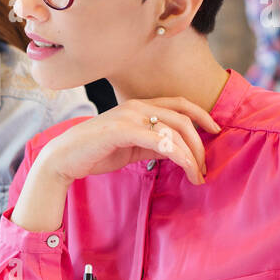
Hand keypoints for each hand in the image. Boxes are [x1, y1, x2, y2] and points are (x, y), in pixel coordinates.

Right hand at [41, 97, 221, 187]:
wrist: (63, 159)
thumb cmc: (95, 153)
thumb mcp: (131, 148)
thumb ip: (154, 145)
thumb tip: (178, 152)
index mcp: (139, 106)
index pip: (179, 104)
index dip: (202, 115)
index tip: (216, 131)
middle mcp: (136, 106)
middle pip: (183, 118)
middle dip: (200, 143)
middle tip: (204, 167)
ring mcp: (129, 117)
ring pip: (174, 130)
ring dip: (192, 154)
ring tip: (197, 175)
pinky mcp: (122, 130)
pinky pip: (160, 141)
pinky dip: (179, 155)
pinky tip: (185, 168)